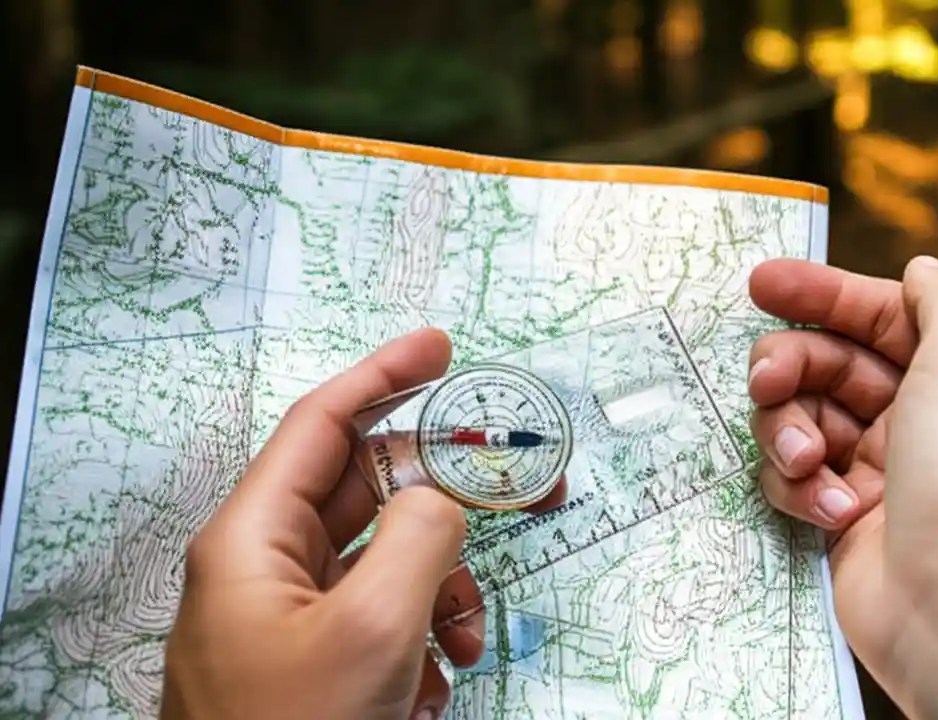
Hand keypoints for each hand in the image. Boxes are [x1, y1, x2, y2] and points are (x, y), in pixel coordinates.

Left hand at [161, 328, 482, 719]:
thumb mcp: (374, 627)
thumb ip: (422, 537)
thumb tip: (443, 499)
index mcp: (253, 539)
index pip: (322, 424)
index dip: (382, 374)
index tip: (439, 345)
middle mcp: (266, 567)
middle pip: (367, 495)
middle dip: (445, 495)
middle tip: (518, 481)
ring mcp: (290, 618)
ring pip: (387, 562)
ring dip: (442, 588)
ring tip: (465, 640)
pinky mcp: (314, 662)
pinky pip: (381, 618)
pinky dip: (422, 636)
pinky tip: (434, 683)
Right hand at [748, 257, 937, 717]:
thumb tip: (919, 268)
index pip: (880, 314)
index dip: (821, 293)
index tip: (761, 283)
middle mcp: (921, 416)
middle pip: (827, 362)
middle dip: (789, 366)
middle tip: (766, 382)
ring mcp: (880, 468)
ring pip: (799, 418)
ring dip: (790, 432)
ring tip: (806, 461)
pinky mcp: (843, 515)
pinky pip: (795, 477)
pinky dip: (801, 488)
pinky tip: (830, 511)